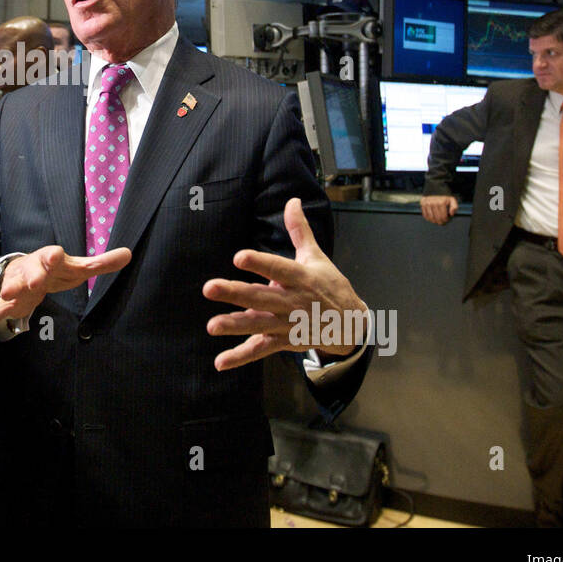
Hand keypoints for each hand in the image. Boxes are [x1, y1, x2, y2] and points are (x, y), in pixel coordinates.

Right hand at [0, 244, 130, 328]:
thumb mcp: (77, 267)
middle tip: (34, 282)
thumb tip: (129, 254)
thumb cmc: (55, 271)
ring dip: (11, 290)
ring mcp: (19, 284)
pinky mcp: (10, 300)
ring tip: (7, 295)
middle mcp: (33, 269)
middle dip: (33, 275)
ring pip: (14, 286)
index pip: (54, 257)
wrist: (24, 272)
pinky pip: (0, 307)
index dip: (54, 257)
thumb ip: (101, 264)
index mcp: (51, 261)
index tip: (54, 255)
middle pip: (32, 271)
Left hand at [203, 197, 366, 371]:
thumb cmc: (329, 286)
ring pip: (258, 325)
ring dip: (235, 326)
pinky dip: (240, 357)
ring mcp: (288, 324)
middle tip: (209, 288)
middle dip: (235, 294)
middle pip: (261, 297)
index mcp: (300, 278)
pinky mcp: (285, 341)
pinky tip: (220, 362)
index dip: (260, 263)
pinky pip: (260, 350)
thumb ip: (299, 230)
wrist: (353, 325)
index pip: (278, 268)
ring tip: (211, 326)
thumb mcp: (316, 257)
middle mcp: (293, 302)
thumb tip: (293, 200)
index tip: (238, 257)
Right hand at [420, 194, 458, 224]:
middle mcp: (433, 202)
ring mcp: (426, 203)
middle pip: (437, 218)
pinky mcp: (422, 204)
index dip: (446, 220)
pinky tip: (432, 218)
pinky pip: (425, 215)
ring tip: (437, 221)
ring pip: (431, 218)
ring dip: (434, 221)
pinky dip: (429, 219)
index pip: (443, 216)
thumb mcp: (452, 200)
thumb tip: (451, 214)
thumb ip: (455, 207)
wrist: (436, 191)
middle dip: (441, 222)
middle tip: (442, 222)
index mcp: (441, 202)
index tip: (447, 220)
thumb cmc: (445, 198)